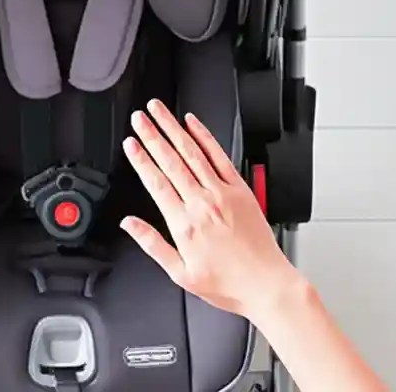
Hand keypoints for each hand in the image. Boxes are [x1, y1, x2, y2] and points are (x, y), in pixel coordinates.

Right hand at [120, 99, 300, 320]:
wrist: (266, 284)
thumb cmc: (227, 283)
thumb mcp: (180, 273)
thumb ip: (152, 244)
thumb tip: (129, 225)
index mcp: (184, 225)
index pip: (156, 183)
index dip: (141, 159)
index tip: (130, 144)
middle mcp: (202, 204)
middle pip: (171, 161)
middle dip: (152, 135)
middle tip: (139, 117)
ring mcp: (222, 193)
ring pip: (192, 153)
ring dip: (173, 129)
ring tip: (159, 112)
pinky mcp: (240, 189)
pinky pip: (219, 156)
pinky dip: (205, 137)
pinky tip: (193, 123)